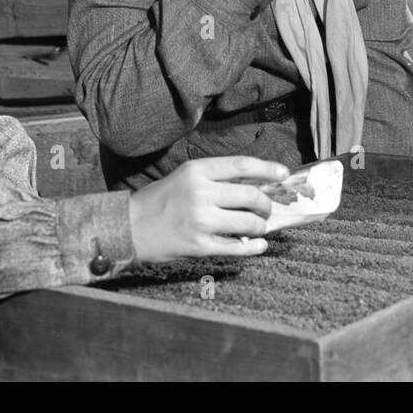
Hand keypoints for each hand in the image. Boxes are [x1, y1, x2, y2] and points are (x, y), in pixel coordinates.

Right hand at [127, 156, 288, 261]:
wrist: (129, 227)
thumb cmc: (160, 200)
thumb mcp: (186, 177)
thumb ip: (216, 179)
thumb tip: (255, 185)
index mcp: (197, 171)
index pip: (242, 165)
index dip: (267, 169)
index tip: (283, 173)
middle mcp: (200, 193)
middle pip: (250, 196)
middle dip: (266, 204)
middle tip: (267, 208)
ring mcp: (200, 221)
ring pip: (248, 222)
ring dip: (261, 226)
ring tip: (260, 227)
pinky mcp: (199, 246)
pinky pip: (237, 247)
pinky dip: (253, 247)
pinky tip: (258, 245)